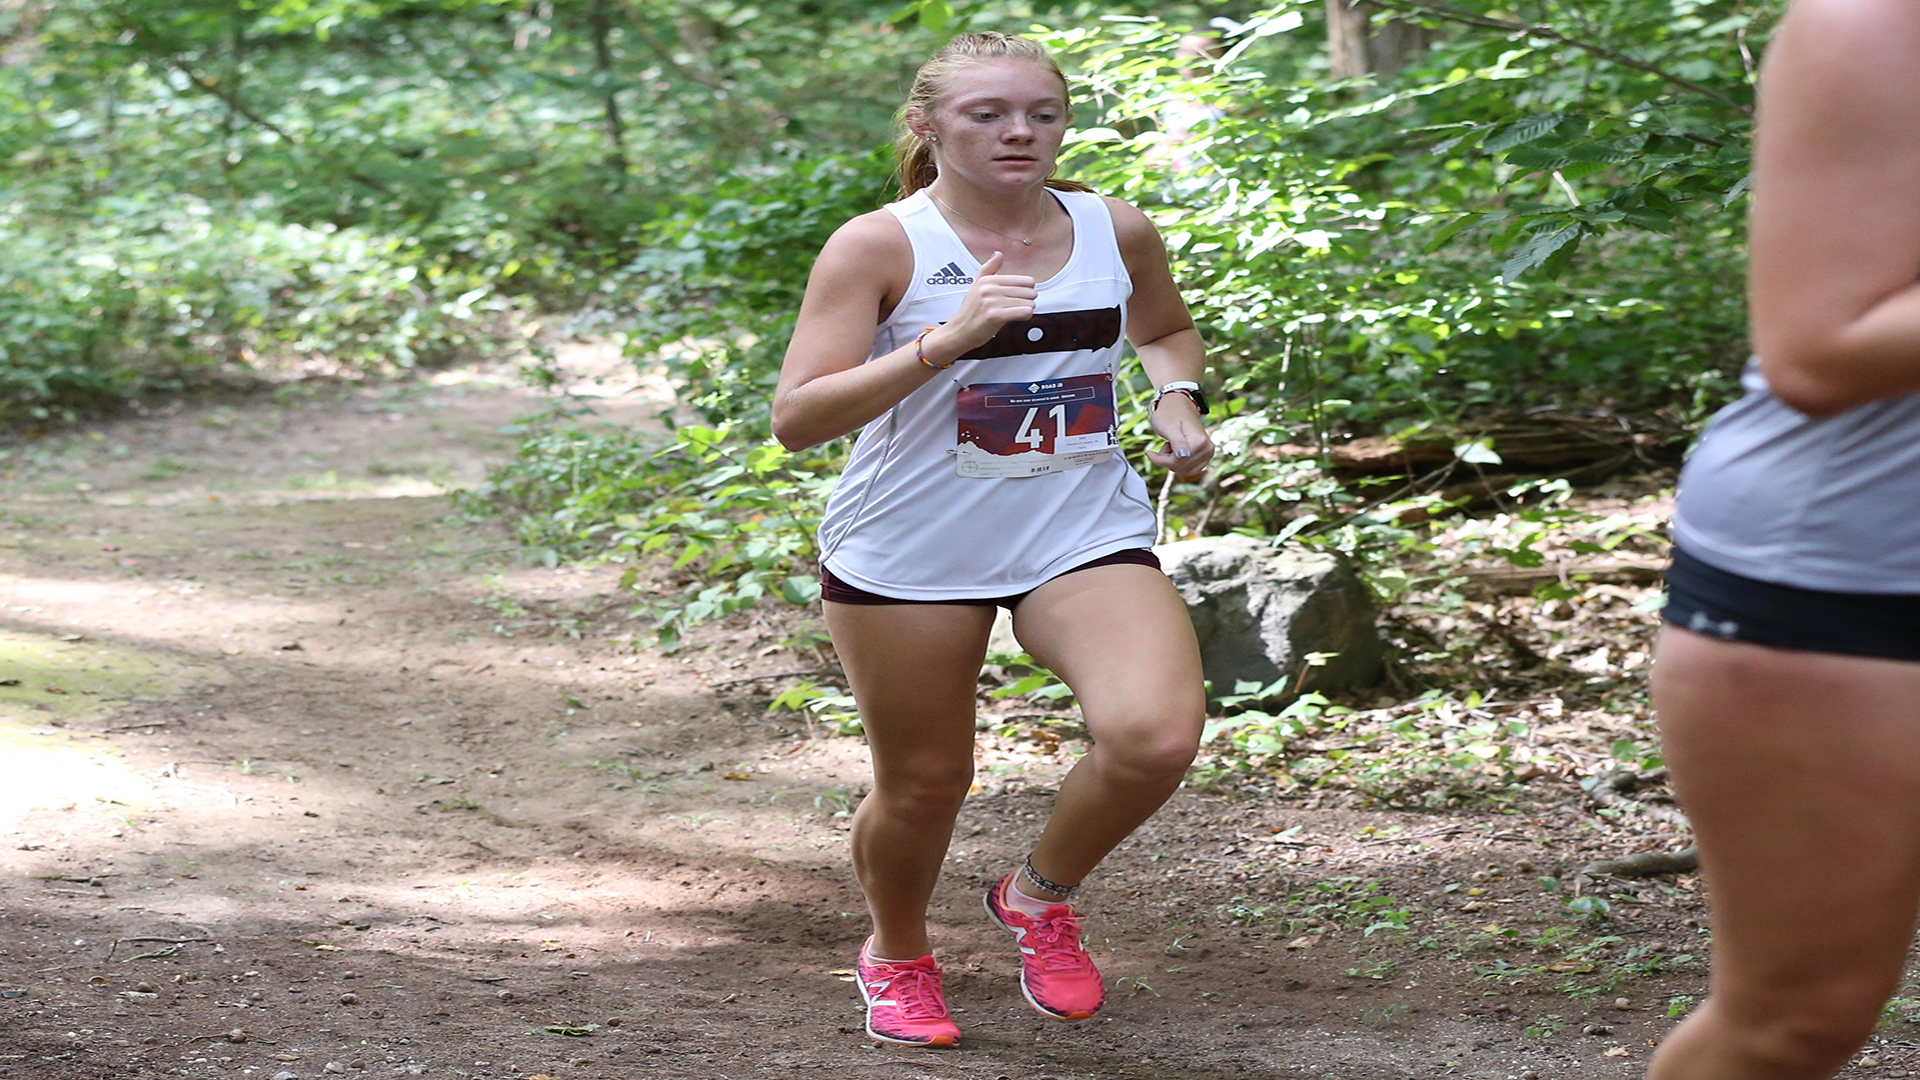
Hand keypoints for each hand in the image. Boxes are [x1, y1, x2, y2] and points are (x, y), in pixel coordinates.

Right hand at [921, 251, 1035, 364]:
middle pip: (1029, 292)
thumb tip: (998, 254)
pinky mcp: (995, 316)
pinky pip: (1024, 312)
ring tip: (1014, 314)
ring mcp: (992, 302)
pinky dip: (1026, 316)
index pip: (1025, 280)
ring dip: (1026, 310)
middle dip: (1028, 301)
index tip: (1019, 297)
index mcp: (988, 280)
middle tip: (1017, 307)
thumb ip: (989, 269)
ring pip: (1028, 303)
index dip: (1026, 291)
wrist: (959, 332)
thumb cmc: (970, 312)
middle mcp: (989, 288)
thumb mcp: (976, 286)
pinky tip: (1018, 318)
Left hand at [1144, 393, 1212, 479]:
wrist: (1179, 407)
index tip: (1150, 452)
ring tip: (1172, 445)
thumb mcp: (1168, 427)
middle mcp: (1207, 449)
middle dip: (1167, 459)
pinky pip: (1189, 469)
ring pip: (1184, 470)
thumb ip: (1177, 442)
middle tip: (1165, 444)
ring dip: (1173, 461)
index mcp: (1199, 442)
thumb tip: (1184, 456)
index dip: (1161, 459)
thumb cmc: (1170, 415)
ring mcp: (1208, 453)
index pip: (1176, 462)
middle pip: (1180, 468)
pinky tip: (1177, 450)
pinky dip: (1179, 462)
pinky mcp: (1205, 456)